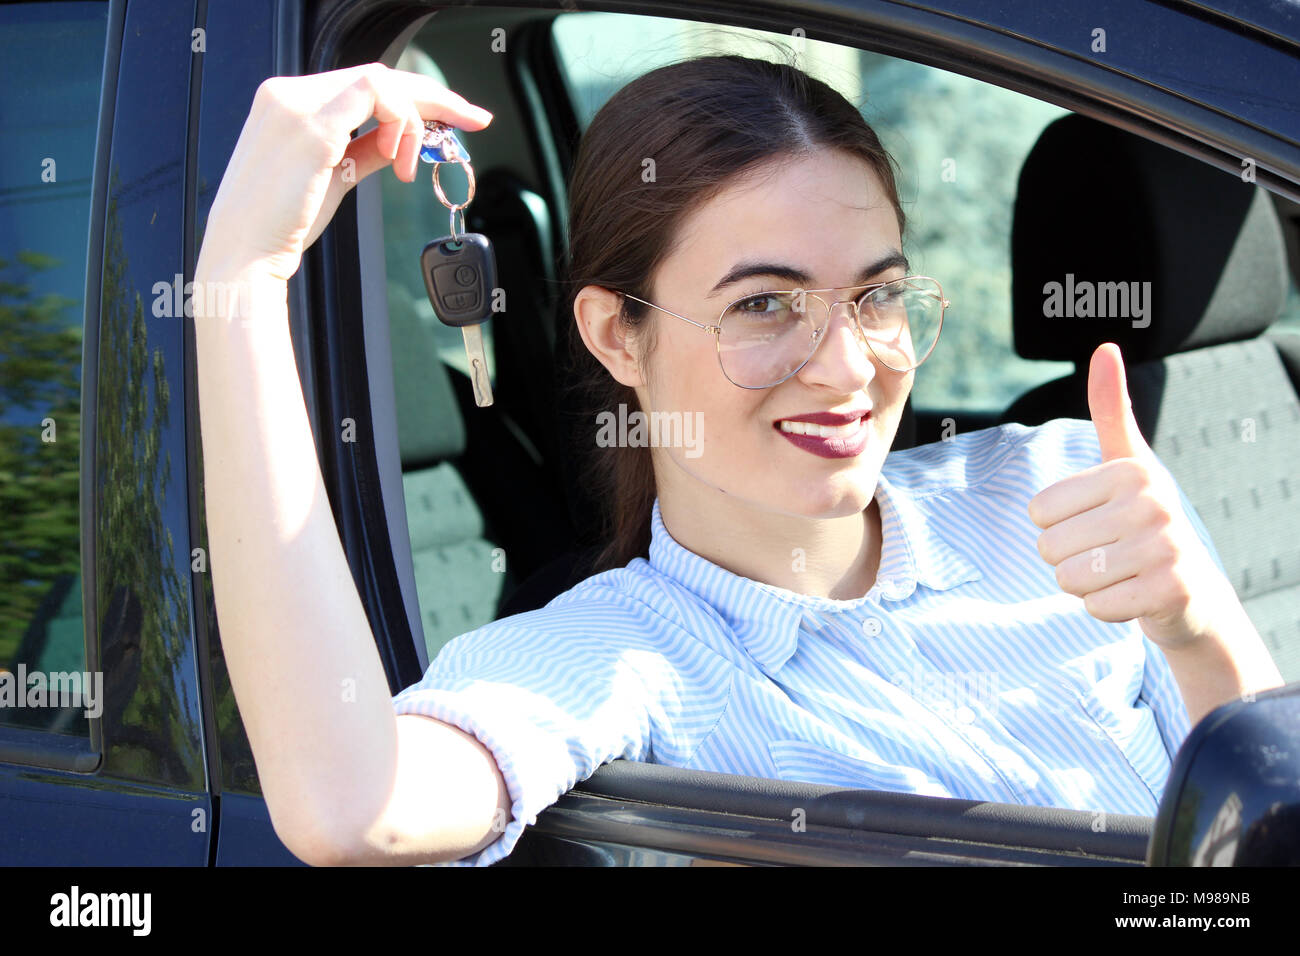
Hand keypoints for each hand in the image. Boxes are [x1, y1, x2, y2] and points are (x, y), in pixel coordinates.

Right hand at [199, 63, 492, 280]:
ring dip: (413, 120)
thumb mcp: (333, 178)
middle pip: (378, 77)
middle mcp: (287, 94)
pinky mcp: (310, 126)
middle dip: (435, 98)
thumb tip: (401, 143)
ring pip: (381, 81)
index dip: (414, 99)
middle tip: (473, 119)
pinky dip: (401, 122)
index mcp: (287, 103)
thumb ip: (365, 151)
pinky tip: (401, 158)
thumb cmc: (279, 226)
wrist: (245, 257)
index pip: (362, 86)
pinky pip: (374, 95)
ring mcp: (295, 104)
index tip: (454, 119)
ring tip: (410, 165)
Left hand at [1027, 343, 1231, 650]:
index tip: (1098, 524)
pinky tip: (1133, 596)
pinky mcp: (1169, 591)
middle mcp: (1154, 503)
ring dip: (1085, 585)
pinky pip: (1094, 606)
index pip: (1040, 511)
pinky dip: (1105, 609)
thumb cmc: (1145, 522)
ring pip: (1069, 577)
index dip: (1057, 527)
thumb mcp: (1128, 463)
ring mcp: (1166, 547)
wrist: (1193, 592)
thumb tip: (1106, 347)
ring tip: (1119, 574)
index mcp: (1131, 470)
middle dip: (1068, 560)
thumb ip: (1111, 409)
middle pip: (1050, 546)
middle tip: (1107, 555)